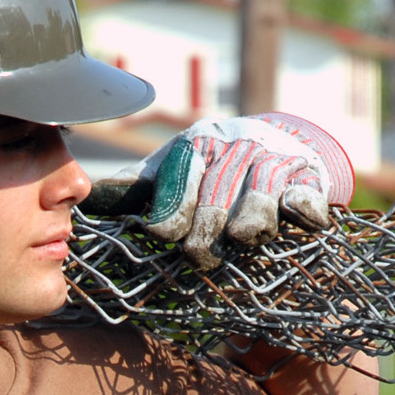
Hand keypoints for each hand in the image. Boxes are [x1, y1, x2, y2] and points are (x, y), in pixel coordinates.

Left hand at [83, 113, 354, 268]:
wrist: (277, 140)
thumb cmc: (212, 167)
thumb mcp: (173, 169)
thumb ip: (136, 187)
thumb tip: (87, 203)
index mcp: (196, 147)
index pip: (181, 182)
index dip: (172, 211)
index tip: (163, 235)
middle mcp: (234, 148)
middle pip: (217, 197)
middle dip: (206, 230)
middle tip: (198, 255)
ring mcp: (273, 161)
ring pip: (260, 198)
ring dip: (251, 222)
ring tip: (242, 238)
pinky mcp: (307, 176)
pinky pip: (305, 197)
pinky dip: (302, 211)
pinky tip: (299, 222)